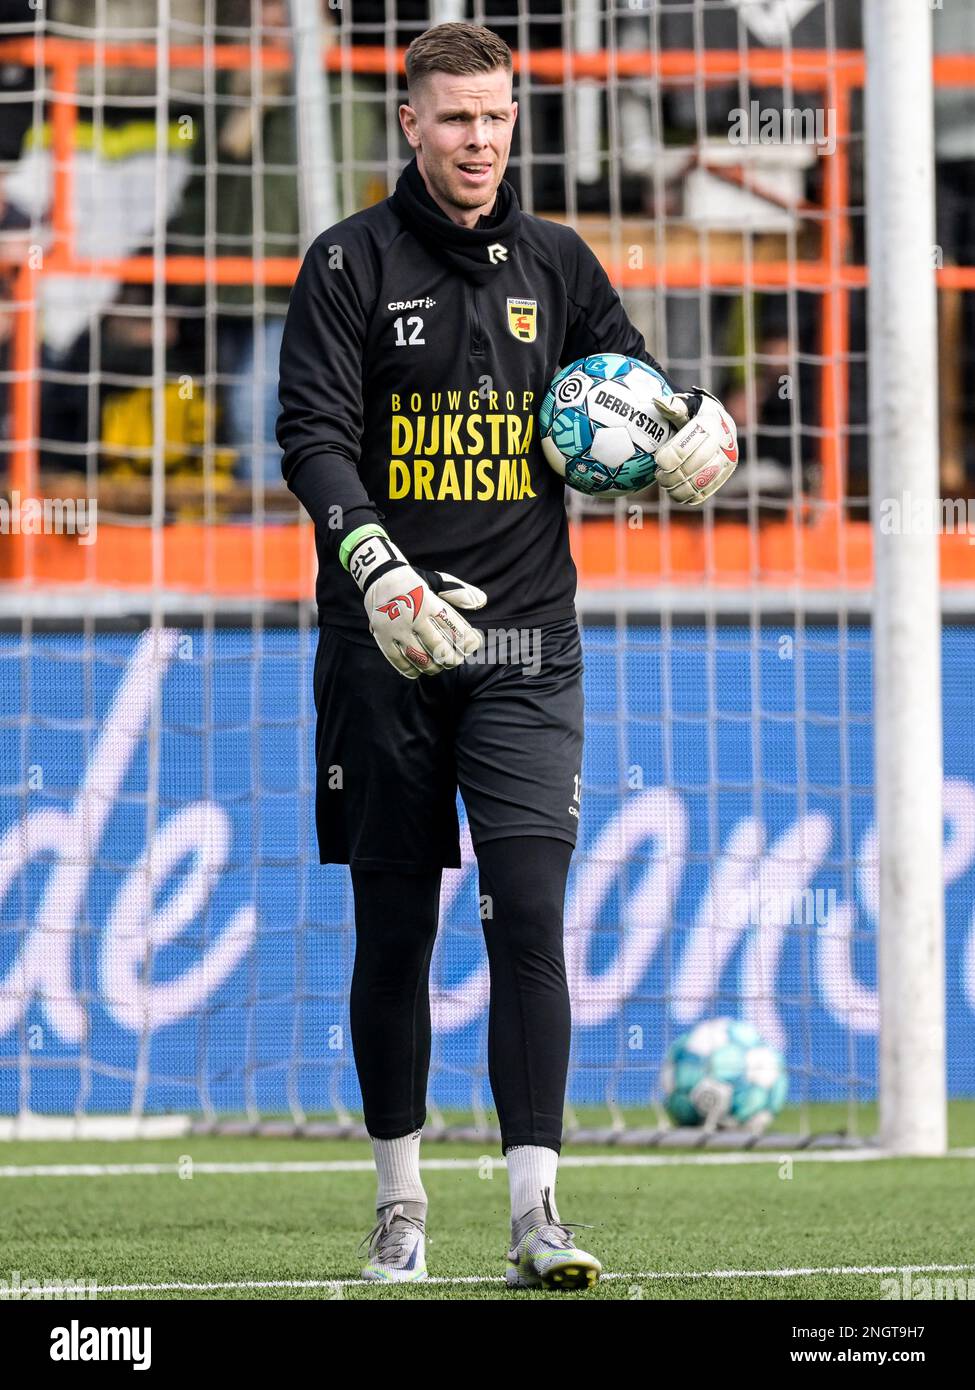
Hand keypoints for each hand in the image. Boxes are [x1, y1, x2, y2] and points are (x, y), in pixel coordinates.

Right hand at [344, 528, 485, 678]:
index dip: (468, 641)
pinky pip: (398, 660)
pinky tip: (418, 671)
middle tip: (456, 660)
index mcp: (430, 602)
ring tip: (439, 666)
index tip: (473, 644)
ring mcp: (396, 628)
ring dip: (433, 666)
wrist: (379, 575)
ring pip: (420, 657)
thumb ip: (460, 592)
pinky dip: (410, 669)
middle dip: (452, 659)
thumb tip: (482, 601)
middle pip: (439, 648)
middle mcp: (414, 616)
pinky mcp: (382, 635)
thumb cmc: (414, 581)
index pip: (455, 628)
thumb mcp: (438, 581)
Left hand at [651, 387, 738, 505]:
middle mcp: (724, 443)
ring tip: (665, 485)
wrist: (718, 425)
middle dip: (673, 475)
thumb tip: (657, 402)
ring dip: (678, 489)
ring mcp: (727, 461)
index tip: (657, 460)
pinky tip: (675, 493)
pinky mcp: (725, 475)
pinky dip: (688, 497)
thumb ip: (673, 407)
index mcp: (711, 424)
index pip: (688, 446)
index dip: (670, 457)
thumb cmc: (694, 415)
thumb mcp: (686, 407)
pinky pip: (706, 493)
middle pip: (695, 466)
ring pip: (701, 483)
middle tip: (659, 476)